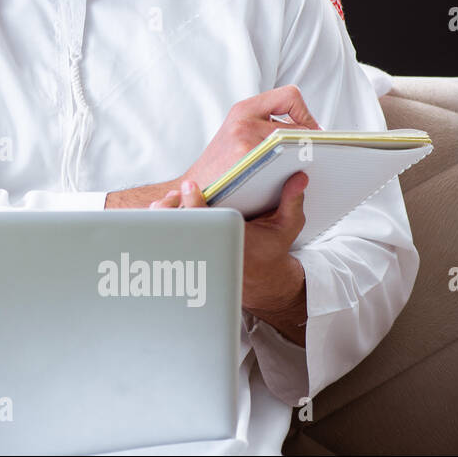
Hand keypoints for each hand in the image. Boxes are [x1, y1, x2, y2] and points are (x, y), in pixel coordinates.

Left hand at [152, 172, 309, 315]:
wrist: (258, 280)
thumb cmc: (270, 247)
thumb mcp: (287, 227)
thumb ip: (292, 202)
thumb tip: (299, 177)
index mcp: (235, 242)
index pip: (209, 222)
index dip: (196, 203)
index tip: (190, 186)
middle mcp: (210, 251)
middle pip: (180, 226)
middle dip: (172, 208)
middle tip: (176, 193)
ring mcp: (194, 256)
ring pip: (165, 233)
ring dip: (163, 215)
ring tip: (171, 201)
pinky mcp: (183, 256)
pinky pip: (162, 239)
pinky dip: (158, 224)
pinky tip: (166, 210)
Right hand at [178, 85, 320, 193]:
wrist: (195, 190)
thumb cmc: (222, 165)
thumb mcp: (237, 131)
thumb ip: (268, 123)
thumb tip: (313, 130)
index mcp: (243, 110)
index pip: (290, 96)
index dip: (305, 114)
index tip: (307, 133)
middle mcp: (243, 122)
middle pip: (299, 125)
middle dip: (305, 142)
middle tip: (300, 158)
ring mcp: (246, 143)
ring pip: (296, 145)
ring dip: (300, 158)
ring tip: (291, 169)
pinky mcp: (249, 165)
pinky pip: (288, 165)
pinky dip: (292, 174)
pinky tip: (282, 182)